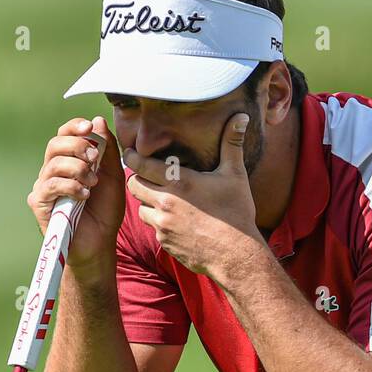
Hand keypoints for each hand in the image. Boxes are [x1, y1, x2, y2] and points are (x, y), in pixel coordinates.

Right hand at [27, 116, 124, 278]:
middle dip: (77, 146)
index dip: (75, 127)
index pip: (64, 134)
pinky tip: (84, 195)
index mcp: (68, 162)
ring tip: (92, 182)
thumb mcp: (113, 176)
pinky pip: (51, 185)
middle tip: (95, 158)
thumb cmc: (105, 211)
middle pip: (55, 144)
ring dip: (77, 168)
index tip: (89, 128)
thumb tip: (98, 120)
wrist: (100, 244)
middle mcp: (52, 171)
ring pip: (54, 164)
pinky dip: (70, 186)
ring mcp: (44, 187)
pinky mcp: (40, 204)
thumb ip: (107, 150)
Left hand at [123, 113, 264, 279]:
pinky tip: (175, 221)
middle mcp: (165, 202)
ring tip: (163, 199)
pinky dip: (159, 223)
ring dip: (147, 202)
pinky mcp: (164, 242)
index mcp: (179, 181)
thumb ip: (232, 144)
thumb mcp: (235, 175)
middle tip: (147, 176)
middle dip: (138, 179)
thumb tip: (241, 116)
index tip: (130, 152)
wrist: (235, 254)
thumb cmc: (236, 213)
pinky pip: (153, 228)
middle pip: (134, 185)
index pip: (141, 164)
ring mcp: (162, 224)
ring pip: (140, 208)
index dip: (132, 157)